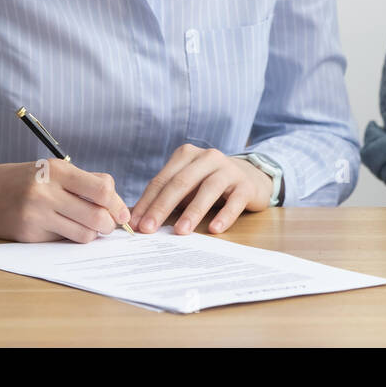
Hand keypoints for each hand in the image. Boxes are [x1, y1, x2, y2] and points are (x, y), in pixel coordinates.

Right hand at [0, 159, 130, 242]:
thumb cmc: (22, 179)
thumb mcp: (51, 169)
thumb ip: (84, 182)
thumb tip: (119, 205)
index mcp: (57, 170)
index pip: (103, 189)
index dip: (117, 204)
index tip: (120, 212)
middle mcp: (47, 192)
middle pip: (98, 216)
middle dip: (109, 224)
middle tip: (107, 224)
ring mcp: (36, 215)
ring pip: (84, 234)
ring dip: (91, 234)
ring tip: (85, 227)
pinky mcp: (28, 234)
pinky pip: (62, 241)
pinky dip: (68, 238)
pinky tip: (59, 228)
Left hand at [130, 144, 273, 234]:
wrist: (250, 177)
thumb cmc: (209, 184)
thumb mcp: (187, 185)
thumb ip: (165, 197)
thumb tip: (135, 219)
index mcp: (186, 155)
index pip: (162, 180)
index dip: (148, 202)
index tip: (135, 224)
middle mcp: (207, 157)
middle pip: (181, 182)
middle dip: (162, 207)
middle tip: (149, 229)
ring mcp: (228, 169)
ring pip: (208, 189)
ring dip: (192, 212)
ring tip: (180, 232)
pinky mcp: (246, 185)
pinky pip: (235, 201)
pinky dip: (224, 215)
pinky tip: (214, 229)